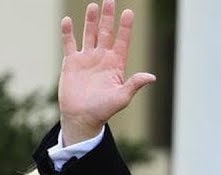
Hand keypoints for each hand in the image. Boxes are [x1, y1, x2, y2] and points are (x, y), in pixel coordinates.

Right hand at [58, 0, 155, 143]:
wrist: (82, 117)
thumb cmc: (104, 110)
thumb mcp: (122, 98)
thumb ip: (134, 85)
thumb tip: (152, 76)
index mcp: (116, 64)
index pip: (122, 41)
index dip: (125, 27)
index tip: (129, 12)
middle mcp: (102, 58)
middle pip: (105, 32)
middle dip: (108, 17)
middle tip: (110, 0)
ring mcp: (86, 59)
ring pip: (89, 34)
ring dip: (91, 20)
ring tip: (93, 6)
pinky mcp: (71, 62)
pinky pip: (69, 44)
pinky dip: (68, 32)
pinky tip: (68, 21)